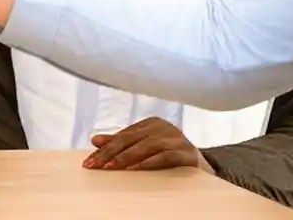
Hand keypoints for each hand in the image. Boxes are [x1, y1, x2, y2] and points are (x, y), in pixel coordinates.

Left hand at [83, 117, 213, 172]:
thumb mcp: (143, 149)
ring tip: (111, 167)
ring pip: (148, 145)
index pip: (123, 136)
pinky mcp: (190, 154)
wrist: (203, 169)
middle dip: (110, 152)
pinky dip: (150, 162)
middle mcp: (165, 128)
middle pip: (132, 139)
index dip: (105, 148)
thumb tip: (94, 139)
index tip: (89, 162)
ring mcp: (179, 139)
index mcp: (152, 124)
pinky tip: (136, 169)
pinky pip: (167, 156)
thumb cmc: (169, 157)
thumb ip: (120, 144)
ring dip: (127, 157)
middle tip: (94, 165)